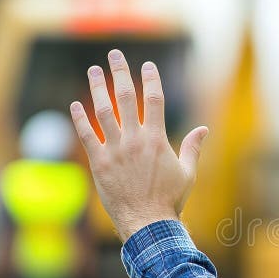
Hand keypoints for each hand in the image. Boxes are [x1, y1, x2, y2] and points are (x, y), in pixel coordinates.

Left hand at [69, 49, 207, 240]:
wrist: (147, 222)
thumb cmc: (170, 200)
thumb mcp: (187, 173)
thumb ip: (193, 148)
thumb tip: (204, 129)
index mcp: (157, 140)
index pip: (154, 100)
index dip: (151, 80)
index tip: (147, 66)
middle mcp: (135, 140)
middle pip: (127, 98)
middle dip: (121, 73)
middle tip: (115, 55)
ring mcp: (115, 150)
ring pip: (104, 111)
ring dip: (98, 88)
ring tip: (94, 70)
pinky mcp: (99, 163)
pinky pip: (87, 136)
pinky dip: (79, 119)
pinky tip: (75, 105)